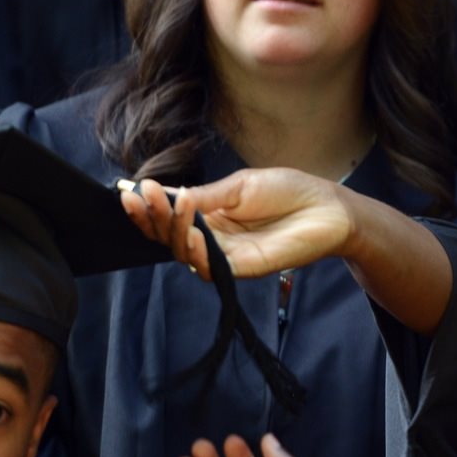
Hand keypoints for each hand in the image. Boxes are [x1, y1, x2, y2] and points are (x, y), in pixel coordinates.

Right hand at [120, 171, 354, 281]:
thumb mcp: (239, 186)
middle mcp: (211, 238)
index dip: (147, 207)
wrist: (325, 207)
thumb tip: (166, 194)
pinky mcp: (240, 270)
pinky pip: (207, 266)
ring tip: (170, 204)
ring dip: (170, 229)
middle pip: (167, 237)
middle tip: (142, 196)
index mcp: (208, 214)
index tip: (131, 190)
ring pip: (182, 252)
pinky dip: (195, 248)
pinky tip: (192, 227)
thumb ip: (205, 195)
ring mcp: (224, 255)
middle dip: (151, 217)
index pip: (168, 217)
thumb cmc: (287, 191)